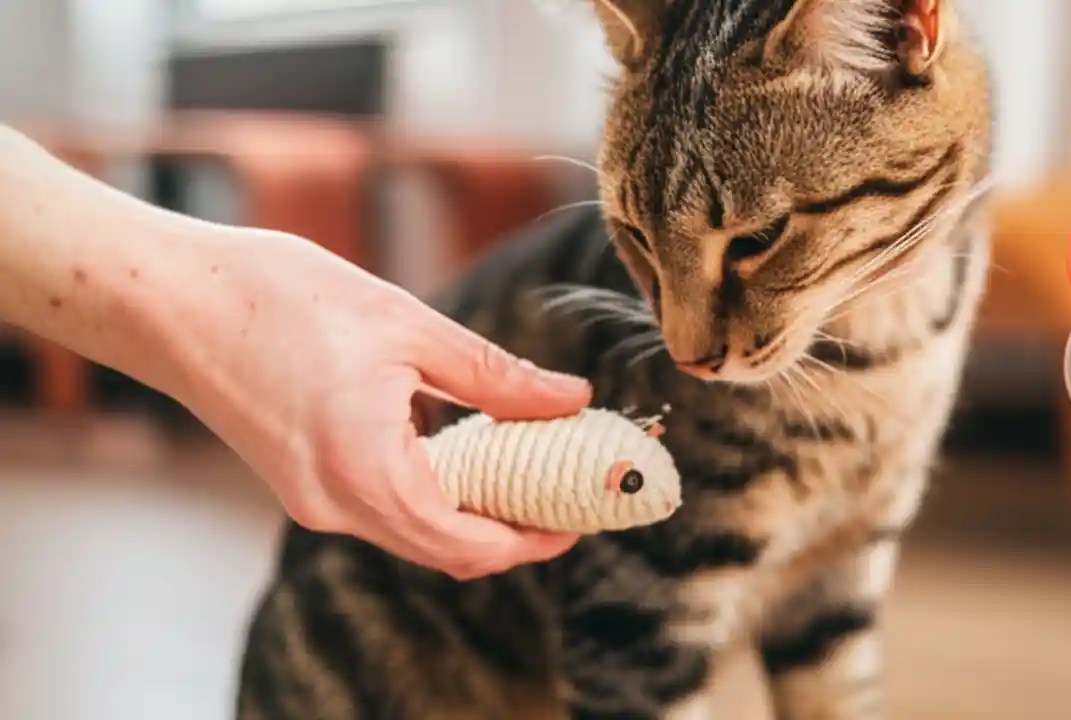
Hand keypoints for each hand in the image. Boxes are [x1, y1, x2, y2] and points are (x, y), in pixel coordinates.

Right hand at [177, 229, 590, 578]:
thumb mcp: (406, 326)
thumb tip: (572, 399)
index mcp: (367, 474)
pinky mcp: (299, 482)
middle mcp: (336, 507)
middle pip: (447, 549)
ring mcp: (312, 500)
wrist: (167, 297)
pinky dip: (431, 486)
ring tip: (525, 455)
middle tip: (565, 484)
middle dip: (514, 526)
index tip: (582, 513)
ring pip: (415, 528)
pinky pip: (382, 504)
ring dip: (474, 506)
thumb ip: (496, 375)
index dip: (537, 539)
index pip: (472, 546)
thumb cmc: (277, 297)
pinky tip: (459, 437)